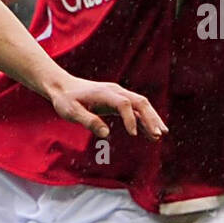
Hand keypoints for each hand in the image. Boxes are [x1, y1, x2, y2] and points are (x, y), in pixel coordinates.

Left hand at [47, 74, 167, 140]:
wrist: (63, 87)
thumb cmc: (66, 100)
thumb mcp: (71, 112)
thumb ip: (88, 121)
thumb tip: (105, 134)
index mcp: (105, 93)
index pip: (124, 103)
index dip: (130, 118)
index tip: (133, 135)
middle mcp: (116, 91)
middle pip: (140, 102)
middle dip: (150, 118)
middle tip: (158, 135)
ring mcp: (119, 95)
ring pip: (141, 105)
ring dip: (152, 119)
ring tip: (160, 135)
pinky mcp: (118, 101)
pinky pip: (135, 110)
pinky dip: (144, 120)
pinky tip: (150, 133)